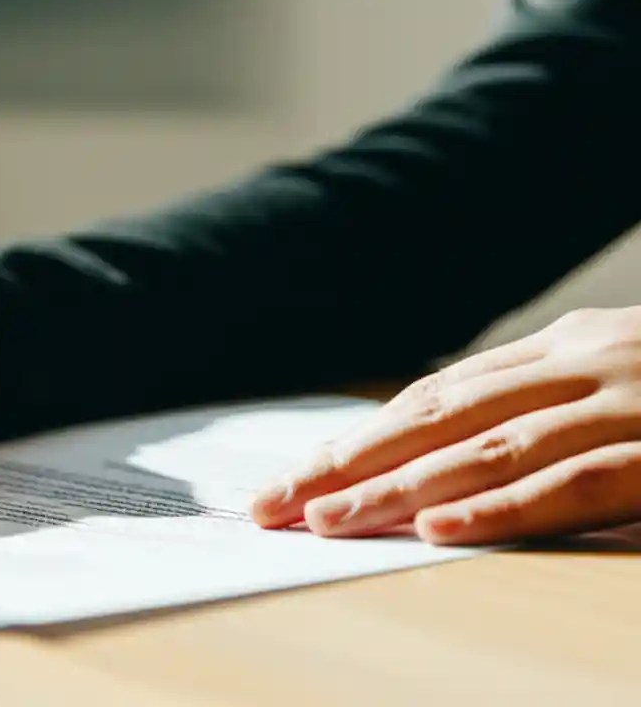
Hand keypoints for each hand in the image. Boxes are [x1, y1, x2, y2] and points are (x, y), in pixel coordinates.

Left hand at [251, 307, 640, 544]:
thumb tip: (452, 449)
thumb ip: (545, 403)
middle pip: (438, 417)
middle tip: (273, 503)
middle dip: (346, 464)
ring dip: (395, 487)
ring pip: (486, 449)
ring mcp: (622, 405)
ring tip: (324, 521)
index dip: (362, 439)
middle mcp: (578, 364)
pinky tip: (433, 530)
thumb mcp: (623, 375)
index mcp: (562, 347)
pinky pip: (572, 484)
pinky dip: (498, 509)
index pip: (437, 396)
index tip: (300, 476)